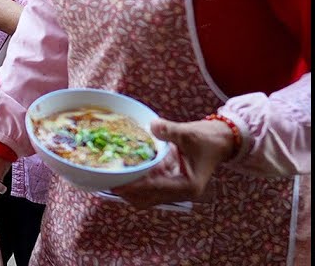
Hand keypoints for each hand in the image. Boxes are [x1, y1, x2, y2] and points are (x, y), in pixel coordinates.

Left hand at [110, 117, 235, 208]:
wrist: (218, 141)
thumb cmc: (206, 138)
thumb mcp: (188, 133)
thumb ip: (170, 130)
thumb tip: (153, 126)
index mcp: (188, 185)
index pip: (155, 189)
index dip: (135, 186)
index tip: (115, 184)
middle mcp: (181, 192)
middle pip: (147, 198)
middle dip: (127, 190)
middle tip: (107, 179)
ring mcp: (174, 190)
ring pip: (145, 196)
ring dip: (129, 187)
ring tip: (111, 175)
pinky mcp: (169, 184)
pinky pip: (148, 188)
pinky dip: (135, 181)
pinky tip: (123, 169)